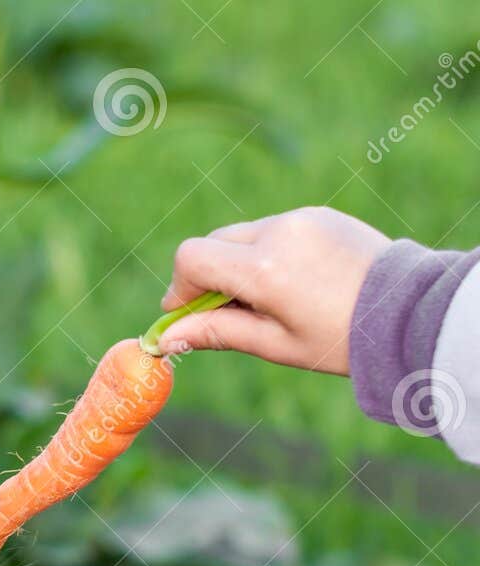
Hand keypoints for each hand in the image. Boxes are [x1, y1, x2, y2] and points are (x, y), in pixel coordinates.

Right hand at [157, 206, 391, 373]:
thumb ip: (216, 332)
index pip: (191, 259)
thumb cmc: (340, 339)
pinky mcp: (317, 214)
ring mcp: (300, 218)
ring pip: (241, 236)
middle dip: (207, 277)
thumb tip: (164, 338)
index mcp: (264, 270)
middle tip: (224, 313)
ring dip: (238, 265)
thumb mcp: (274, 343)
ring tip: (270, 301)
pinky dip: (267, 253)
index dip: (180, 288)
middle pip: (212, 243)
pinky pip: (273, 229)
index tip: (185, 315)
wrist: (408, 312)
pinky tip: (294, 282)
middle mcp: (278, 233)